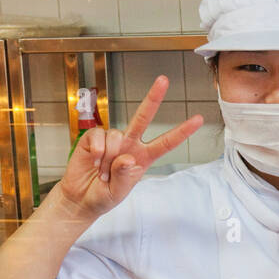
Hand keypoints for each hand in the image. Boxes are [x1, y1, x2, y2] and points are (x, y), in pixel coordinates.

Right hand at [57, 76, 203, 221]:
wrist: (80, 198)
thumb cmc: (103, 196)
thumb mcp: (118, 193)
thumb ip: (124, 177)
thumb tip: (127, 158)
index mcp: (143, 158)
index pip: (166, 143)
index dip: (182, 131)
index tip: (198, 119)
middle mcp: (129, 145)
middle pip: (143, 118)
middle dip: (153, 98)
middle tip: (164, 79)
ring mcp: (112, 140)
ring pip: (117, 134)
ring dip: (109, 157)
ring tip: (102, 173)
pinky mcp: (94, 137)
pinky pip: (99, 136)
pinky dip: (97, 151)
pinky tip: (94, 162)